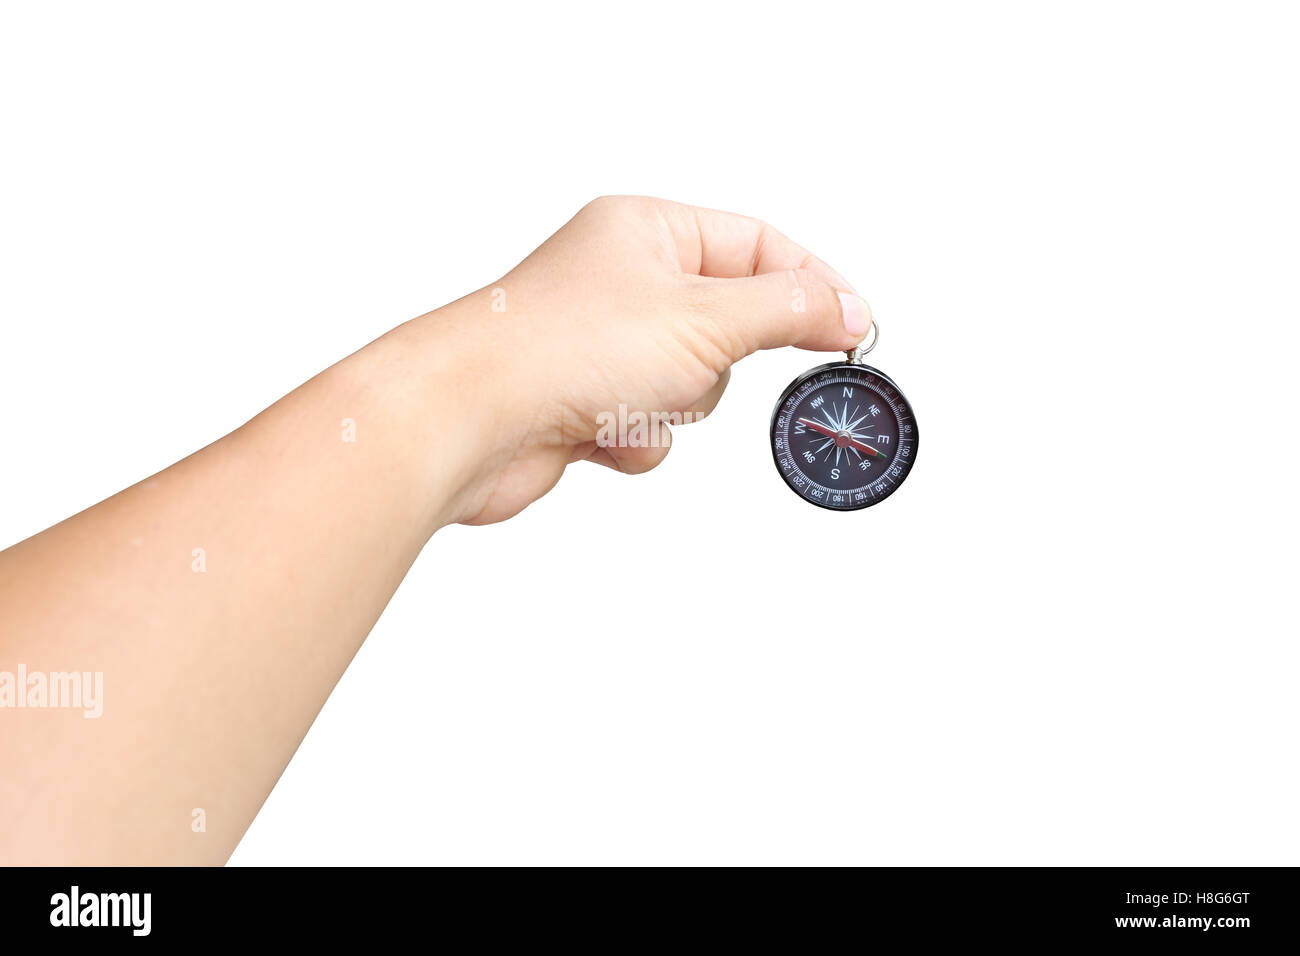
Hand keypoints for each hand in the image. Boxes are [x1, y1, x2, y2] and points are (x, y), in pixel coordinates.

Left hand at [428, 196, 872, 523]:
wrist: (468, 421)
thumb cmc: (560, 347)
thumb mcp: (705, 320)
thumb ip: (788, 311)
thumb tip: (847, 307)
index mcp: (648, 230)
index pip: (759, 244)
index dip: (812, 285)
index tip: (854, 326)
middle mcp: (624, 279)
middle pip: (729, 324)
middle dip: (715, 363)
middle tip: (691, 367)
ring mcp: (603, 344)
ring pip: (693, 385)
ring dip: (673, 406)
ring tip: (625, 399)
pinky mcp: (585, 401)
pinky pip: (652, 426)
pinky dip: (635, 437)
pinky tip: (595, 432)